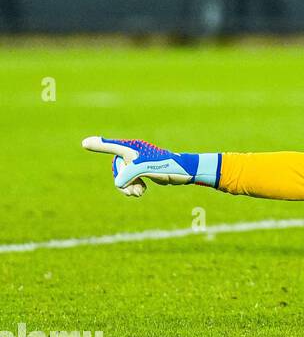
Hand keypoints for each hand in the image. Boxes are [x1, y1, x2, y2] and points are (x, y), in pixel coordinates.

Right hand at [82, 137, 220, 196]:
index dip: (98, 145)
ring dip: (127, 188)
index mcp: (132, 148)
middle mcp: (133, 153)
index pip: (111, 146)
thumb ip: (127, 175)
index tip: (85, 143)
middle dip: (121, 182)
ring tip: (138, 193)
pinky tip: (142, 191)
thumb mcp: (143, 169)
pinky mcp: (143, 171)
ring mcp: (138, 163)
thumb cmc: (166, 166)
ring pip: (122, 178)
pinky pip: (130, 182)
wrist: (185, 172)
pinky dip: (133, 188)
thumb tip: (118, 184)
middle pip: (116, 169)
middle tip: (131, 189)